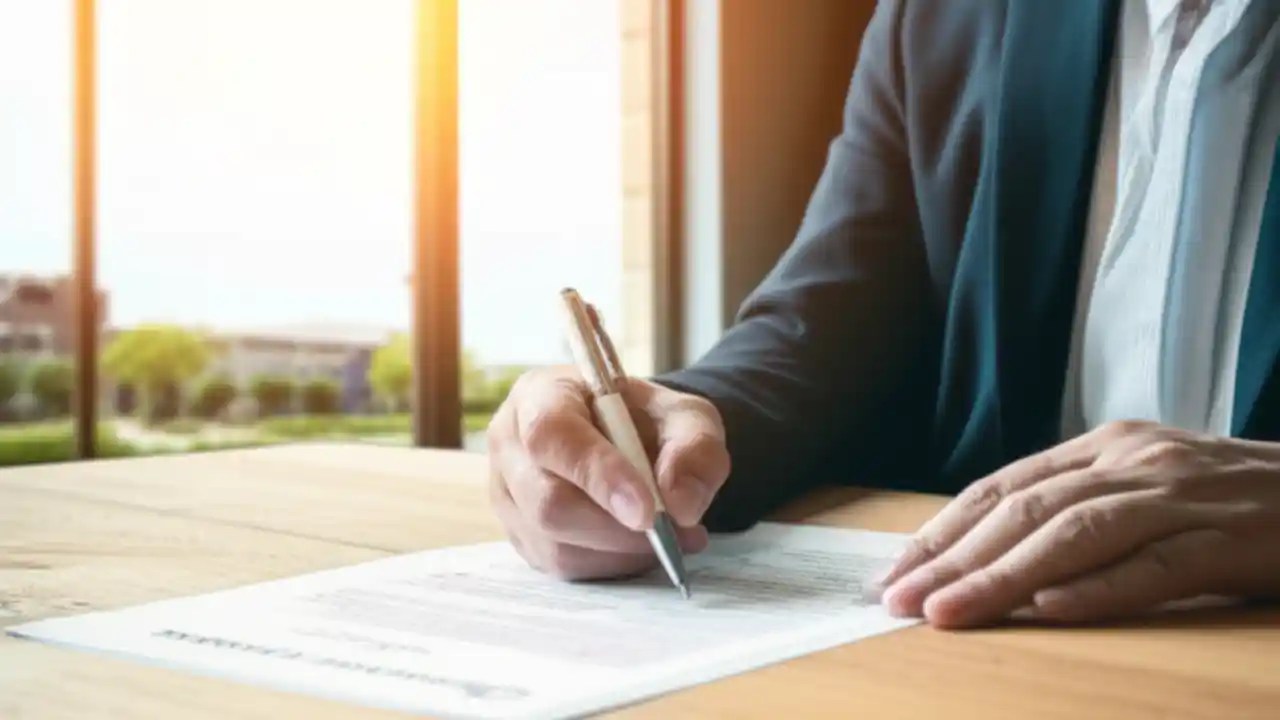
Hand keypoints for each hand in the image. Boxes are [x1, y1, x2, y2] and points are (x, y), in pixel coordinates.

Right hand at [487, 366, 729, 579]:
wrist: (628, 439)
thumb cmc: (647, 421)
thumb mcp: (686, 416)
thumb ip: (695, 449)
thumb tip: (681, 506)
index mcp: (541, 395)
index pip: (552, 435)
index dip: (597, 475)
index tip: (647, 511)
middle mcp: (510, 445)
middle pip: (549, 502)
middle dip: (618, 528)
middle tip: (676, 532)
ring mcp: (507, 496)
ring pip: (556, 544)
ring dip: (621, 551)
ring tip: (668, 537)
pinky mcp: (521, 536)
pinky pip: (561, 566)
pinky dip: (611, 564)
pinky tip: (639, 546)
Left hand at [878, 421, 1279, 626]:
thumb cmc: (1228, 499)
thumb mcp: (1142, 486)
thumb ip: (1075, 506)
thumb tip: (986, 554)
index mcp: (1105, 447)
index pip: (1002, 488)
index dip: (942, 532)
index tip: (893, 574)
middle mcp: (1133, 462)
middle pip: (1025, 510)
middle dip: (953, 558)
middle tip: (899, 601)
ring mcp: (1183, 497)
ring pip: (1075, 534)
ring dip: (1002, 577)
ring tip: (949, 613)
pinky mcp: (1231, 539)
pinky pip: (1157, 566)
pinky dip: (1099, 589)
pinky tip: (1050, 610)